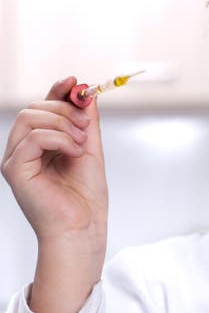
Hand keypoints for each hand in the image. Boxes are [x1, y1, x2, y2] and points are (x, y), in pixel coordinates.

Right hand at [1, 77, 108, 312]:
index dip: (58, 92)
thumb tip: (83, 89)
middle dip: (65, 111)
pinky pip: (32, 137)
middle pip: (34, 108)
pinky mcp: (15, 169)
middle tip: (86, 128)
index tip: (77, 83)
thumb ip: (85, 121)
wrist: (83, 229)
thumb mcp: (90, 150)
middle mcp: (22, 149)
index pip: (42, 108)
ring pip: (31, 118)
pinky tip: (75, 153)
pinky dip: (58, 139)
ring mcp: (15, 159)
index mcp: (39, 145)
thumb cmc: (85, 199)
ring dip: (63, 125)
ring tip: (82, 145)